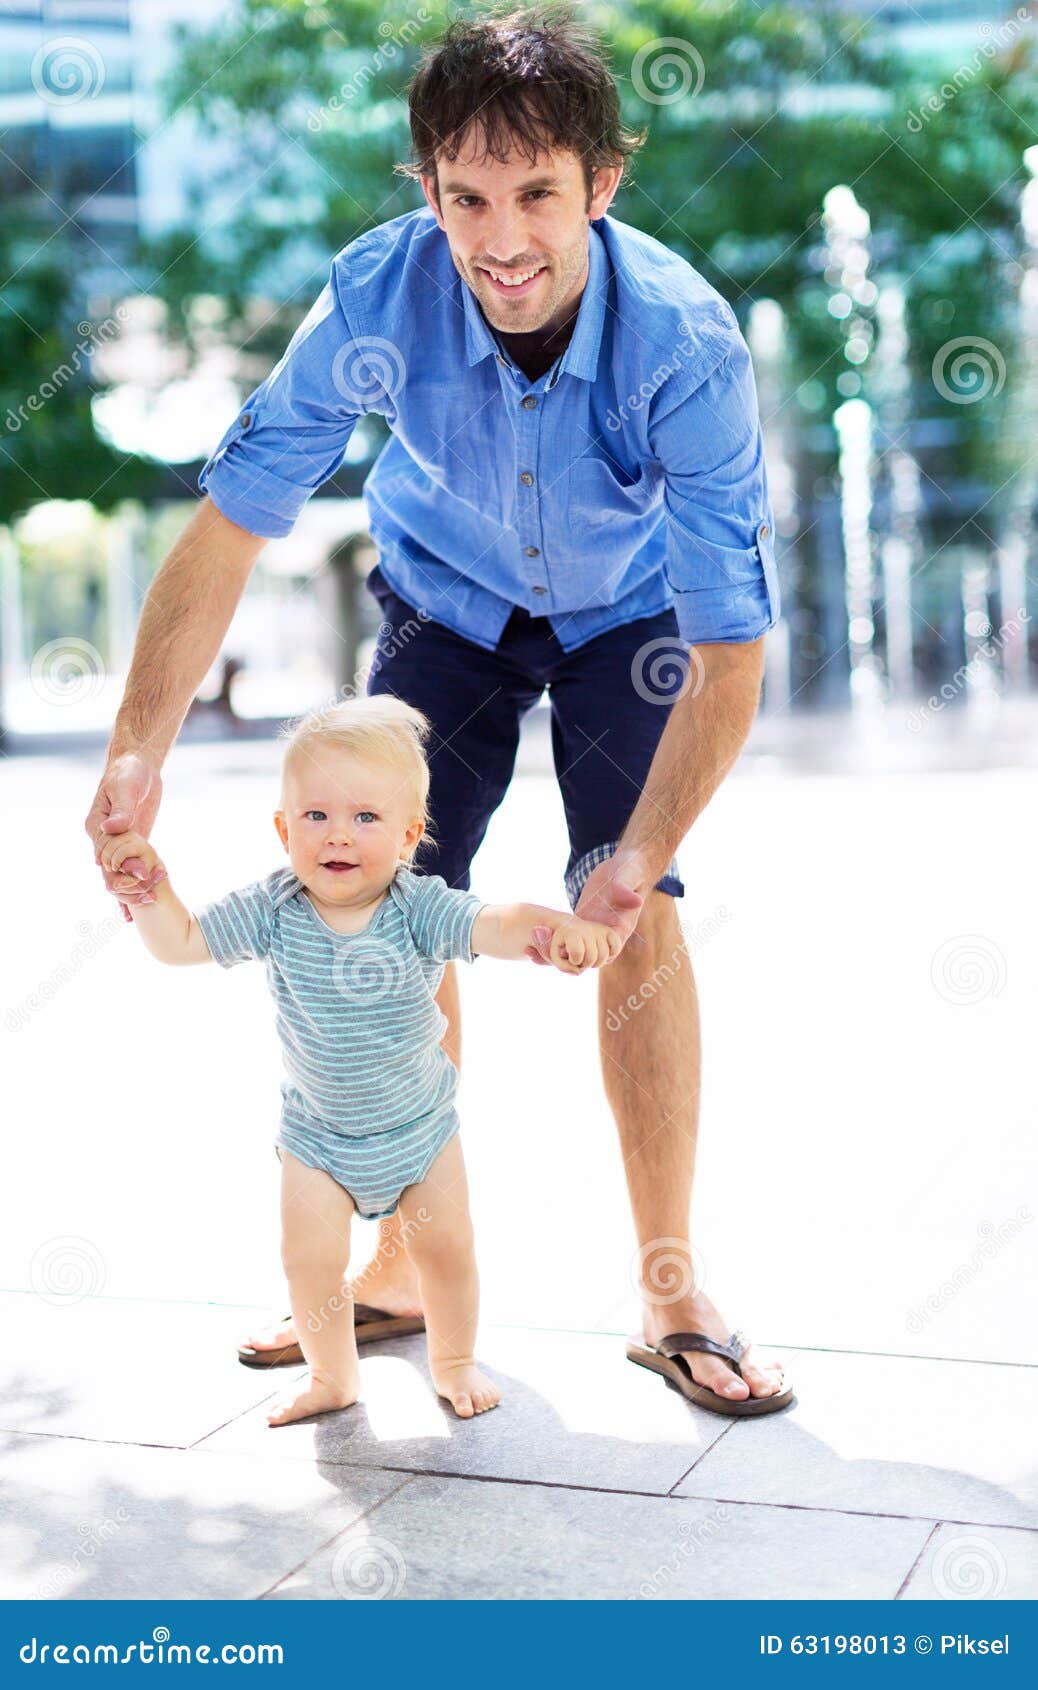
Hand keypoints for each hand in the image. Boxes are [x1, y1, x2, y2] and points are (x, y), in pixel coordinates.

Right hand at [84, 754, 165, 922]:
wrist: (138, 765)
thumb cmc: (128, 772)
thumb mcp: (125, 788)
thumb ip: (122, 809)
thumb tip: (114, 827)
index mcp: (96, 826)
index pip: (106, 851)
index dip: (122, 865)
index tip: (142, 874)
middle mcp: (102, 839)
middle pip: (110, 869)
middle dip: (127, 886)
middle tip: (148, 899)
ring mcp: (117, 844)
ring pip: (117, 875)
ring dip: (129, 892)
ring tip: (140, 912)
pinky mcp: (132, 845)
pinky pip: (129, 870)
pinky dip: (132, 887)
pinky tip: (133, 912)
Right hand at [96, 827, 164, 885]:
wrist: (143, 861)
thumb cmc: (142, 872)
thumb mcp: (138, 878)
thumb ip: (128, 882)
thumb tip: (115, 885)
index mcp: (142, 847)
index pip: (124, 850)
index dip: (116, 860)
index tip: (115, 869)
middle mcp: (134, 836)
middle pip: (113, 842)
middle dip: (107, 858)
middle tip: (108, 869)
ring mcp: (124, 832)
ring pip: (106, 837)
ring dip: (100, 853)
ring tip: (102, 864)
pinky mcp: (117, 832)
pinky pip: (102, 836)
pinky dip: (98, 848)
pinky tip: (98, 859)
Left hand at [524, 850, 647, 964]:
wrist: (621, 867)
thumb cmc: (629, 871)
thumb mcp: (628, 878)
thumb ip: (627, 891)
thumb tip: (636, 901)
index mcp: (619, 930)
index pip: (606, 954)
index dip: (587, 957)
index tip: (567, 952)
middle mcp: (604, 936)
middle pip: (585, 958)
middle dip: (563, 958)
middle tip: (540, 949)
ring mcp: (590, 932)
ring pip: (572, 953)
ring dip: (552, 954)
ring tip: (531, 946)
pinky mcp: (578, 925)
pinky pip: (564, 940)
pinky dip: (550, 942)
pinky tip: (532, 937)